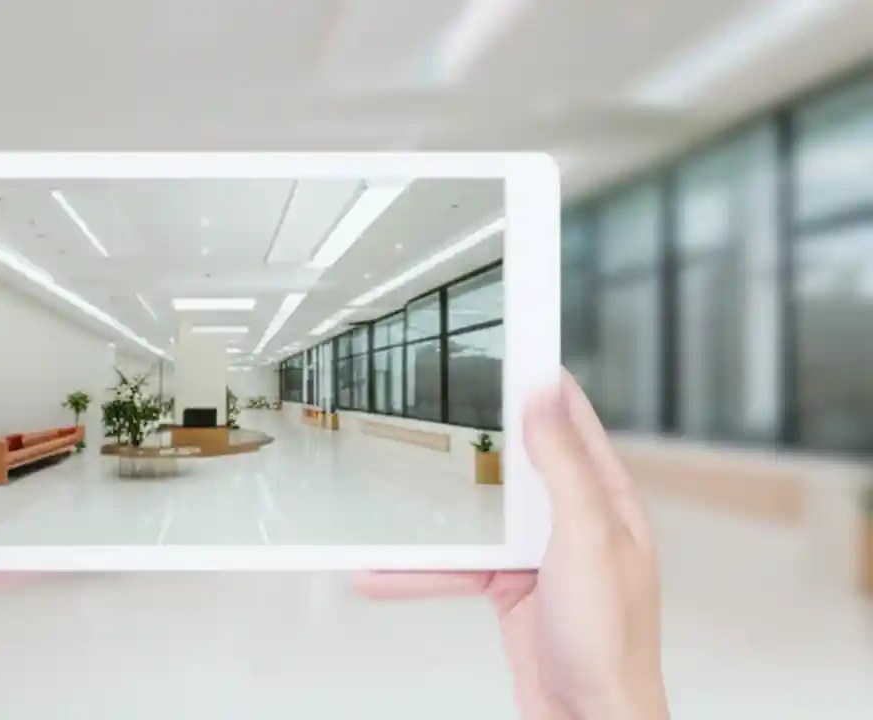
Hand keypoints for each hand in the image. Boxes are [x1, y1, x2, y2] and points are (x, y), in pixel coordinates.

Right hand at [356, 371, 667, 719]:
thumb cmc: (610, 644)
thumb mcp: (586, 540)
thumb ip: (563, 468)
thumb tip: (545, 397)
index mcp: (607, 500)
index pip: (572, 421)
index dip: (543, 382)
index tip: (513, 344)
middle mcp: (574, 523)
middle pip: (515, 464)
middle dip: (473, 438)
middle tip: (436, 400)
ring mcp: (540, 557)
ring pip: (476, 519)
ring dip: (431, 518)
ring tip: (388, 496)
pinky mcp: (510, 589)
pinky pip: (457, 567)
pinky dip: (420, 571)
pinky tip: (382, 572)